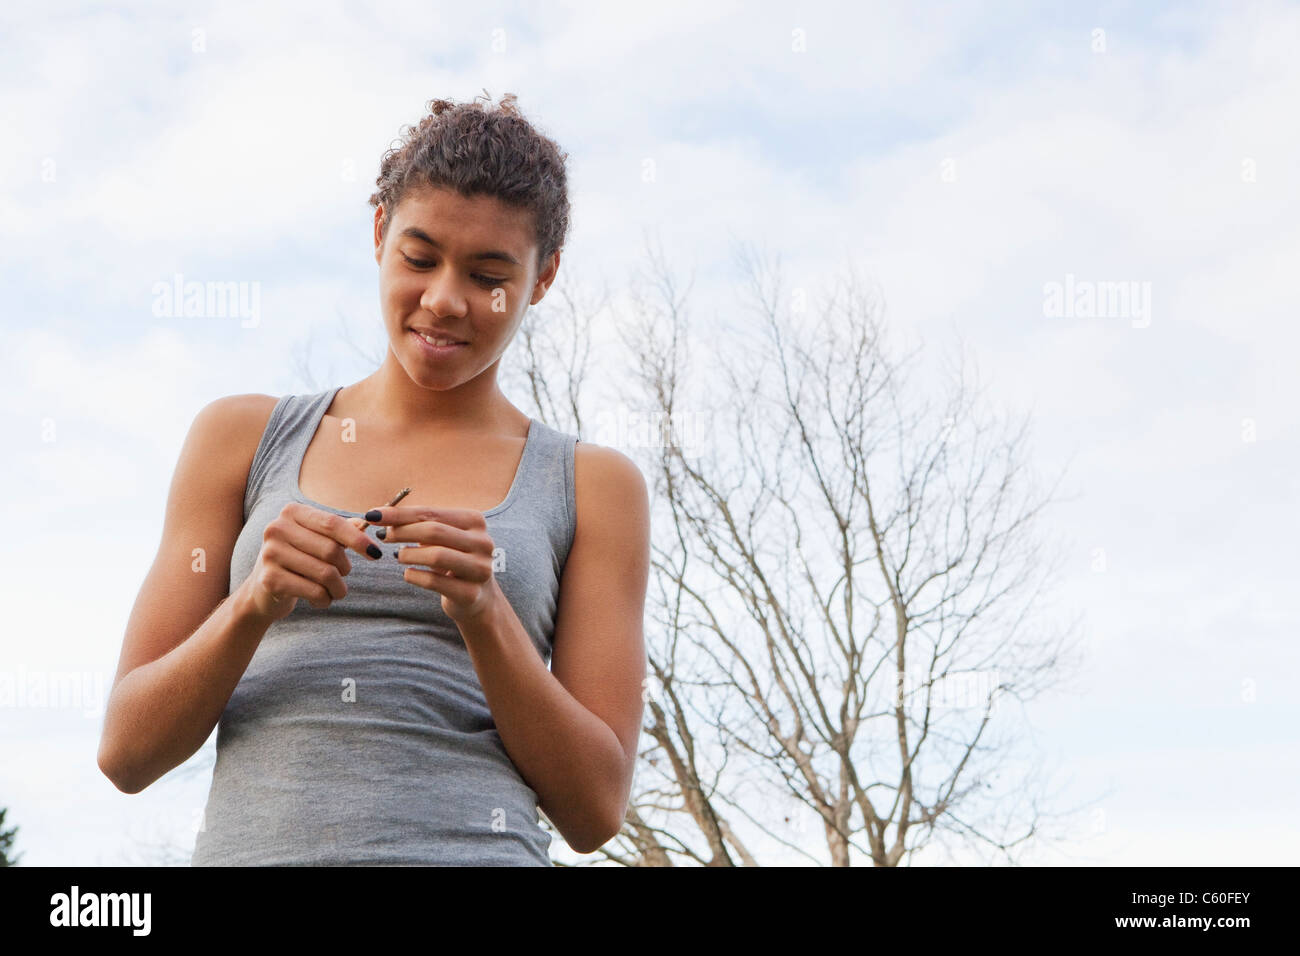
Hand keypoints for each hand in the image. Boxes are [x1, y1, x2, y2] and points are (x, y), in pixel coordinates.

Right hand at [242, 501, 383, 622]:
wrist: (263, 590)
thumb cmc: (298, 560)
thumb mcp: (317, 539)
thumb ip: (341, 529)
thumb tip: (366, 522)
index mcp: (291, 512)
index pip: (332, 523)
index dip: (358, 540)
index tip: (375, 554)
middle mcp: (277, 528)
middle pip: (331, 550)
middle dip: (345, 568)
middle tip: (343, 575)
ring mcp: (270, 553)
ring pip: (325, 573)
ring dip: (338, 588)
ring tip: (335, 591)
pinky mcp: (270, 579)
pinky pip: (314, 591)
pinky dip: (324, 599)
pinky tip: (319, 600)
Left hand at [363, 505, 503, 624]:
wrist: (478, 598)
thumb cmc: (452, 561)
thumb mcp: (441, 539)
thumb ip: (417, 525)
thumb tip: (380, 516)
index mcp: (476, 521)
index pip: (431, 513)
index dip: (399, 513)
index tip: (373, 514)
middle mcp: (483, 542)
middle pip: (434, 531)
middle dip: (403, 532)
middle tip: (383, 536)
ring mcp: (480, 569)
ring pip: (436, 555)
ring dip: (409, 554)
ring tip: (398, 556)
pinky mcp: (471, 593)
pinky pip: (435, 581)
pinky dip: (415, 575)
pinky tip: (407, 574)